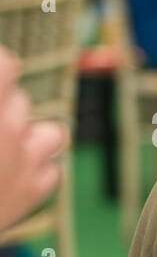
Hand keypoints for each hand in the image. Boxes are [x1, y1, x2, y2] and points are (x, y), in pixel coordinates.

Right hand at [0, 48, 66, 229]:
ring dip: (30, 134)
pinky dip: (36, 169)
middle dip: (2, 105)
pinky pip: (52, 170)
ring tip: (4, 143)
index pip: (7, 64)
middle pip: (21, 100)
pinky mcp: (33, 192)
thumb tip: (1, 72)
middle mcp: (8, 127)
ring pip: (52, 132)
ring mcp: (26, 161)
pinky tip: (11, 174)